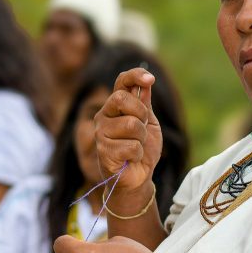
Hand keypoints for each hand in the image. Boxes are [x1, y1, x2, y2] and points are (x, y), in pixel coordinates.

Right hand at [95, 68, 161, 194]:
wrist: (138, 176)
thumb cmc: (142, 148)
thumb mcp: (148, 122)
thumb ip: (145, 103)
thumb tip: (146, 80)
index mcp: (115, 106)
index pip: (121, 82)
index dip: (135, 76)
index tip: (150, 78)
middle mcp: (104, 116)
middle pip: (122, 99)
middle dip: (140, 113)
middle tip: (142, 127)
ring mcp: (101, 133)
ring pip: (131, 125)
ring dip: (142, 138)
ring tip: (137, 146)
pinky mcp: (103, 151)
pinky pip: (131, 146)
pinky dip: (138, 153)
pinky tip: (131, 158)